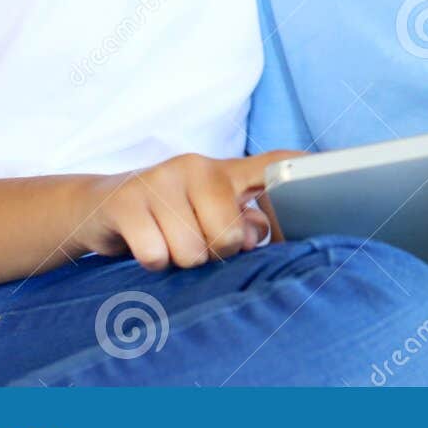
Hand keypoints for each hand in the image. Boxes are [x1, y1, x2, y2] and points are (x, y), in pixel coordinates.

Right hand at [72, 150, 304, 269]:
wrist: (97, 208)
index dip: (305, 172)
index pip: (274, 166)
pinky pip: (156, 254)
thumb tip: (259, 233)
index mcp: (226, 171)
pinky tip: (144, 245)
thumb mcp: (208, 214)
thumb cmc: (167, 216)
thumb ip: (242, 223)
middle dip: (212, 254)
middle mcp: (197, 166)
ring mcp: (161, 179)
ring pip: (191, 251)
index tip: (330, 179)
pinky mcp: (127, 201)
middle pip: (229, 236)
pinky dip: (152, 262)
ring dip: (178, 259)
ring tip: (165, 240)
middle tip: (192, 240)